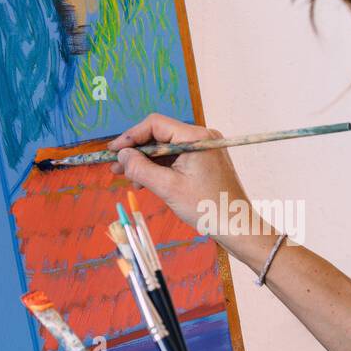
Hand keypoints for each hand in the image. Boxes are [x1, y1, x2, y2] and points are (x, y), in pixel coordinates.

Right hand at [108, 114, 249, 238]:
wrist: (237, 226)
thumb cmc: (208, 208)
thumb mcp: (168, 188)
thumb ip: (141, 168)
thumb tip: (122, 155)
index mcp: (196, 138)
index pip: (155, 124)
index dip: (130, 136)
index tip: (113, 151)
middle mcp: (202, 138)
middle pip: (160, 136)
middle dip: (137, 152)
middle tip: (115, 167)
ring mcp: (204, 150)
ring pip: (166, 149)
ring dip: (146, 162)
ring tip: (128, 178)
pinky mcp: (204, 162)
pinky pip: (176, 159)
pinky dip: (160, 169)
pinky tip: (145, 181)